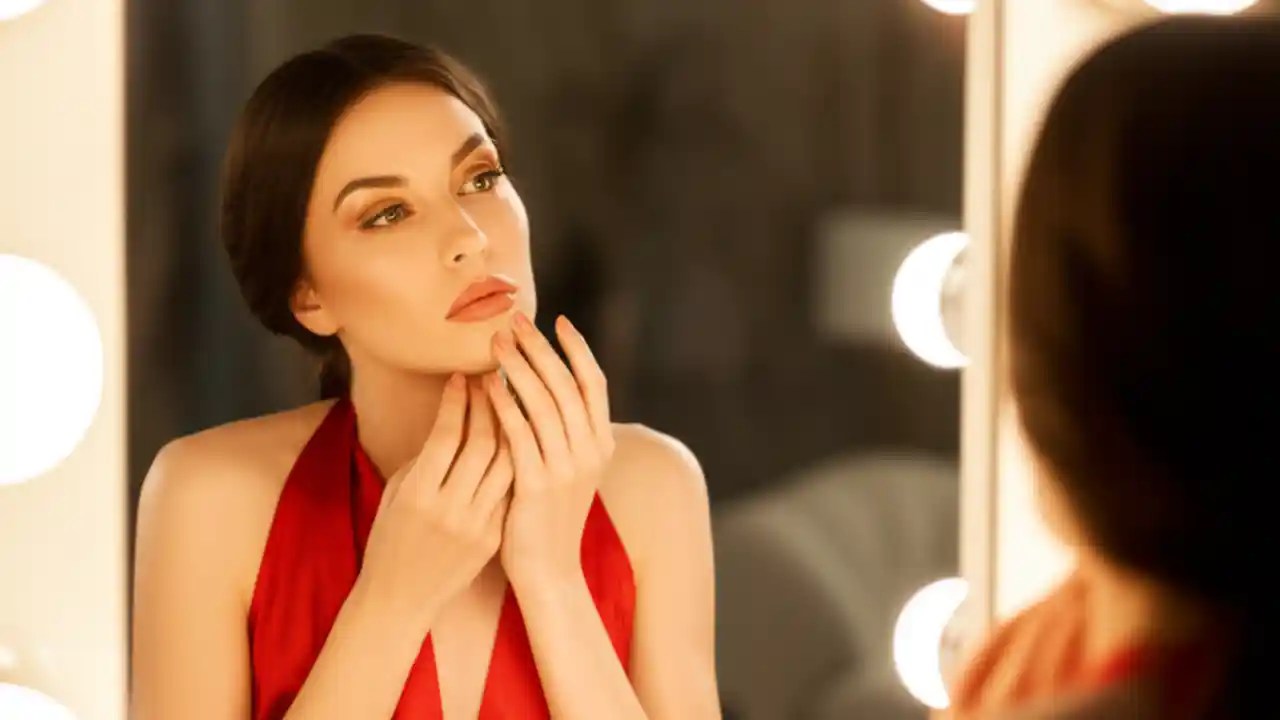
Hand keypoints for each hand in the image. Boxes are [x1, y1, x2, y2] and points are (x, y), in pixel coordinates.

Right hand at [355, 374, 514, 631]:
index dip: (457, 401)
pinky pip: (510, 489)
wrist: (400, 599)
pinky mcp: (493, 538)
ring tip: (510, 403)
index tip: (462, 376)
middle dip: (489, 406)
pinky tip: (519, 438)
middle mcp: (450, 510)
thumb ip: (426, 458)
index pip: (446, 435)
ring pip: (505, 464)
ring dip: (510, 428)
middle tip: (492, 380)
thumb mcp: (397, 494)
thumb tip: (454, 416)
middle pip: (482, 445)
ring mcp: (476, 526)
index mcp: (417, 495)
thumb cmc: (389, 539)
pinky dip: (515, 460)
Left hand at [486, 312, 615, 589]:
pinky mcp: (536, 486)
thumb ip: (566, 431)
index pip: (594, 383)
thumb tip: (550, 385)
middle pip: (566, 385)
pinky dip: (504, 406)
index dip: (577, 349)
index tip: (558, 321)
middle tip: (516, 320)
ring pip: (543, 404)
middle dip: (540, 348)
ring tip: (497, 342)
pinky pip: (519, 435)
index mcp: (601, 445)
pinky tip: (487, 387)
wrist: (549, 572)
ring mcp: (566, 470)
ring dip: (519, 368)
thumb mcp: (570, 470)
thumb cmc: (549, 516)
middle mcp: (589, 453)